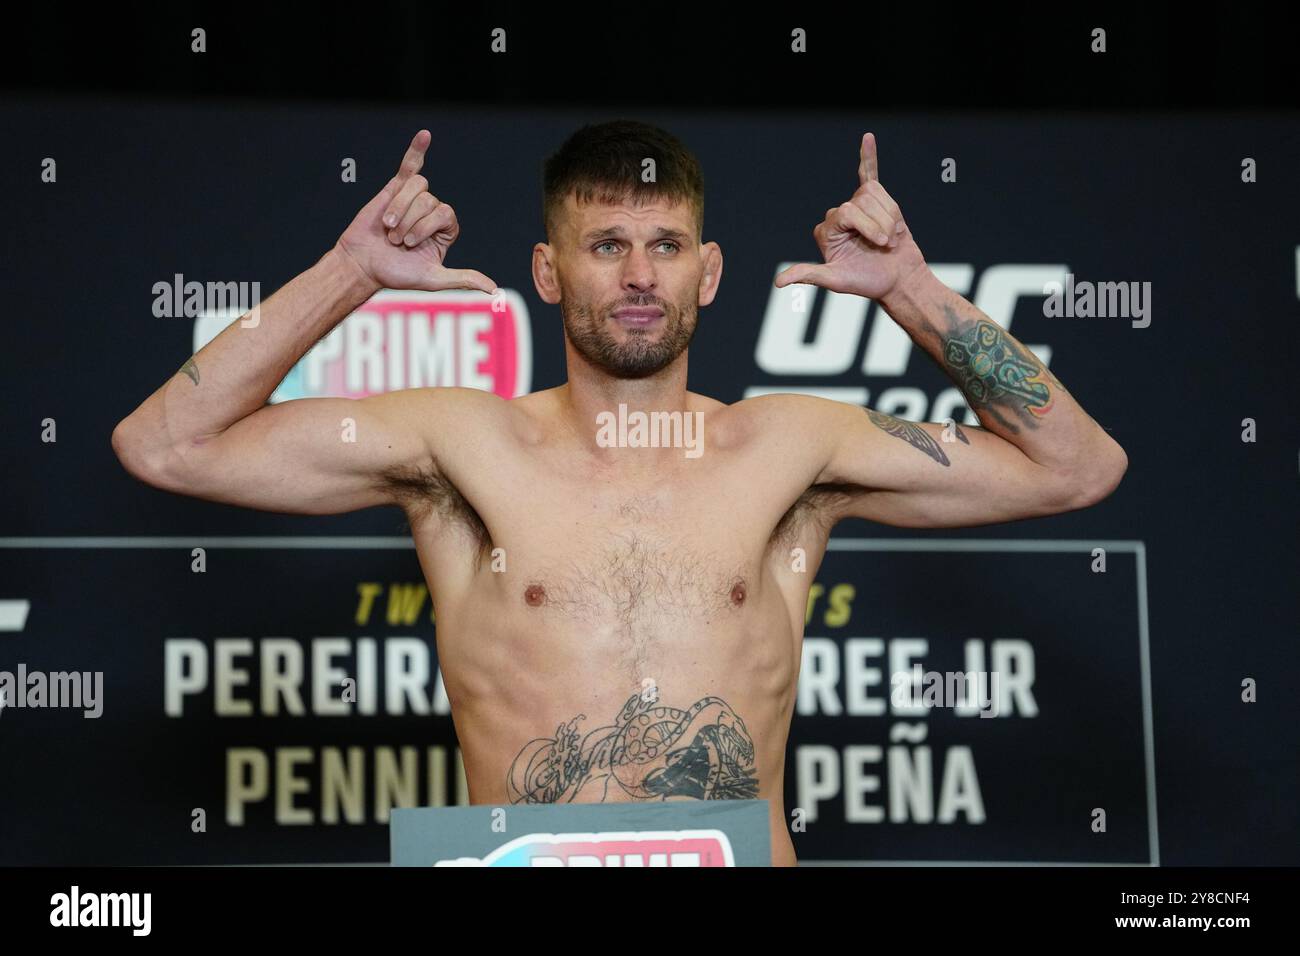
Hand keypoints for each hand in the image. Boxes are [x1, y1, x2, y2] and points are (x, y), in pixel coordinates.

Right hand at [334, 130, 497, 294]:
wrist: (362, 264)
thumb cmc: (396, 273)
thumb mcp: (433, 279)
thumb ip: (463, 279)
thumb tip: (494, 289)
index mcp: (445, 230)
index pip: (446, 214)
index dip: (426, 227)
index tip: (410, 245)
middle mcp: (432, 212)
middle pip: (430, 200)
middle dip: (410, 222)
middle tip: (396, 241)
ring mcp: (414, 199)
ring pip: (416, 187)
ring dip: (400, 208)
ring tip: (388, 227)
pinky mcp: (394, 188)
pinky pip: (410, 165)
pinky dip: (417, 149)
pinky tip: (425, 136)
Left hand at [774, 132, 926, 300]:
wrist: (898, 279)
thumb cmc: (868, 282)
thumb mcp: (836, 280)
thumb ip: (809, 275)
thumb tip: (779, 282)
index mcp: (826, 230)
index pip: (848, 212)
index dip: (869, 226)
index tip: (882, 246)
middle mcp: (838, 215)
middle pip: (862, 202)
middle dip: (881, 224)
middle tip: (887, 245)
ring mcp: (857, 206)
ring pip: (876, 195)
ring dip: (891, 217)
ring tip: (891, 238)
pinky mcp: (874, 202)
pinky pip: (869, 173)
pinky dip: (869, 156)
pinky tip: (868, 138)